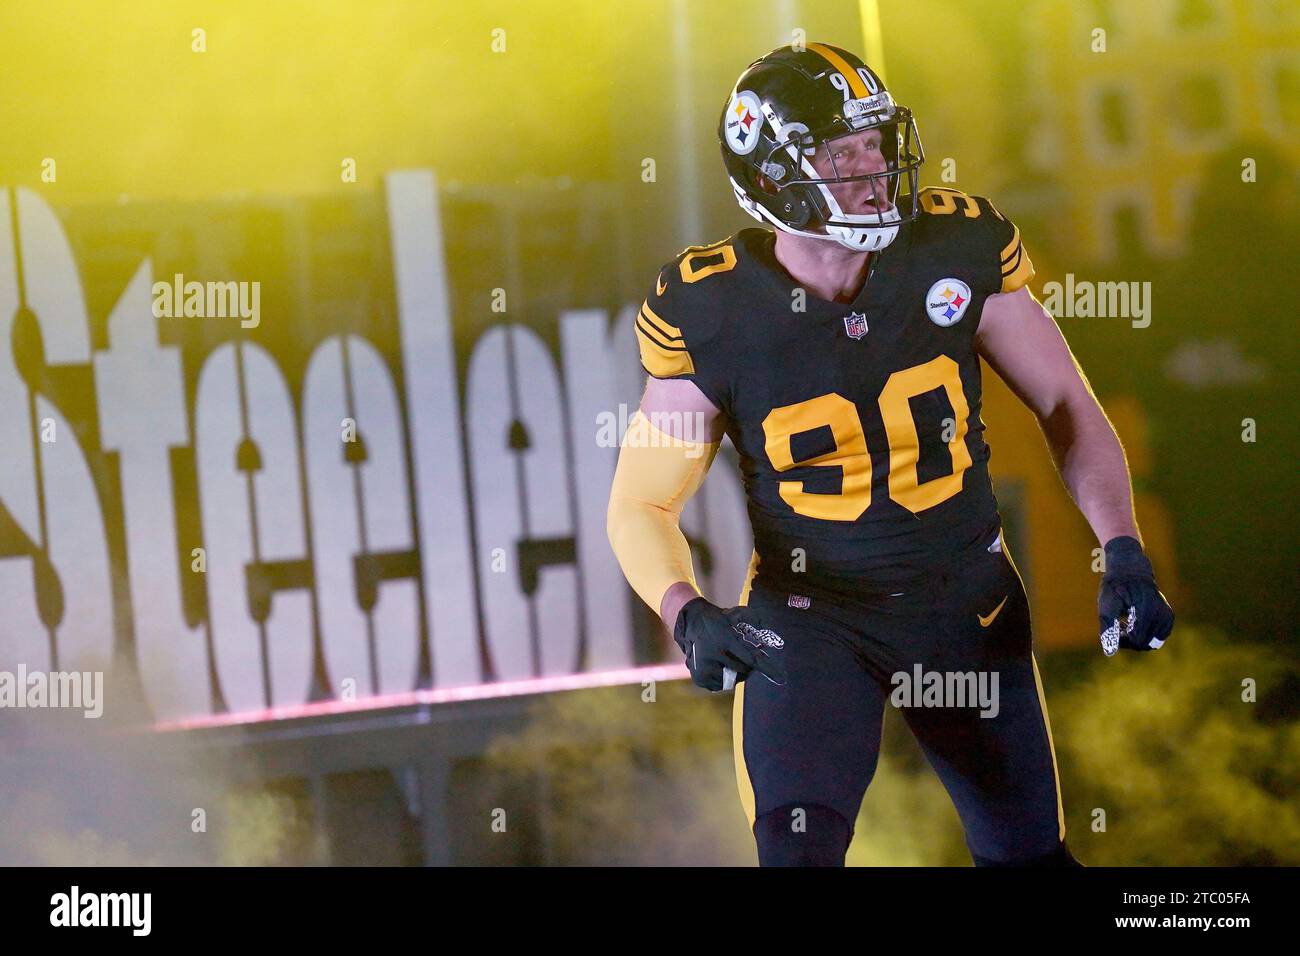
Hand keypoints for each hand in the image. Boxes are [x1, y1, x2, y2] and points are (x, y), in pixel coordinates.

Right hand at [673, 597, 787, 691]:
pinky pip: (719, 686)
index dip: (767, 669)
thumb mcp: (737, 615)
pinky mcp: (699, 677)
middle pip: (742, 670)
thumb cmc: (720, 619)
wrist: (692, 621)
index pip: (751, 658)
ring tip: (727, 660)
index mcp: (725, 639)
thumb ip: (756, 623)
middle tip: (743, 658)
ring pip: (731, 680)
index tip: (782, 678)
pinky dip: (722, 679)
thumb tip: (775, 637)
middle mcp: (714, 654)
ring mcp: (705, 667)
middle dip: (747, 666)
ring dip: (734, 673)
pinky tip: (718, 666)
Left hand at [1098, 536, 1173, 655]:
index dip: (1124, 642)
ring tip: (1127, 623)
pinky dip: (1147, 633)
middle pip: (1146, 644)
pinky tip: (1135, 623)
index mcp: (1148, 611)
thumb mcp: (1106, 606)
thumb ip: (1108, 629)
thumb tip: (1109, 652)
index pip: (1139, 641)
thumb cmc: (1115, 587)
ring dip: (1138, 637)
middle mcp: (1162, 614)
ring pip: (1153, 642)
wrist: (1129, 570)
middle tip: (1119, 627)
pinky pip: (1158, 635)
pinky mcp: (1169, 616)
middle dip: (1131, 641)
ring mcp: (1167, 615)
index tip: (1115, 630)